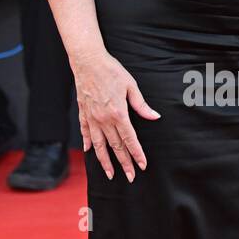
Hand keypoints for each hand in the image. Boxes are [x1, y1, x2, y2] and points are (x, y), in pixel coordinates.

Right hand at [73, 49, 160, 180]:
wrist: (88, 61)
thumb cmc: (111, 70)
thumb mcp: (131, 86)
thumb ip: (141, 105)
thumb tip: (154, 116)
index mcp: (118, 113)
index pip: (130, 139)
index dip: (137, 154)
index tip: (142, 165)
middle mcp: (104, 119)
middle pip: (116, 146)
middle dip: (124, 163)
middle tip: (131, 177)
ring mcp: (91, 118)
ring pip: (99, 145)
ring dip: (105, 161)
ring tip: (111, 174)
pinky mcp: (83, 113)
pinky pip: (85, 133)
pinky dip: (88, 144)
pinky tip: (90, 152)